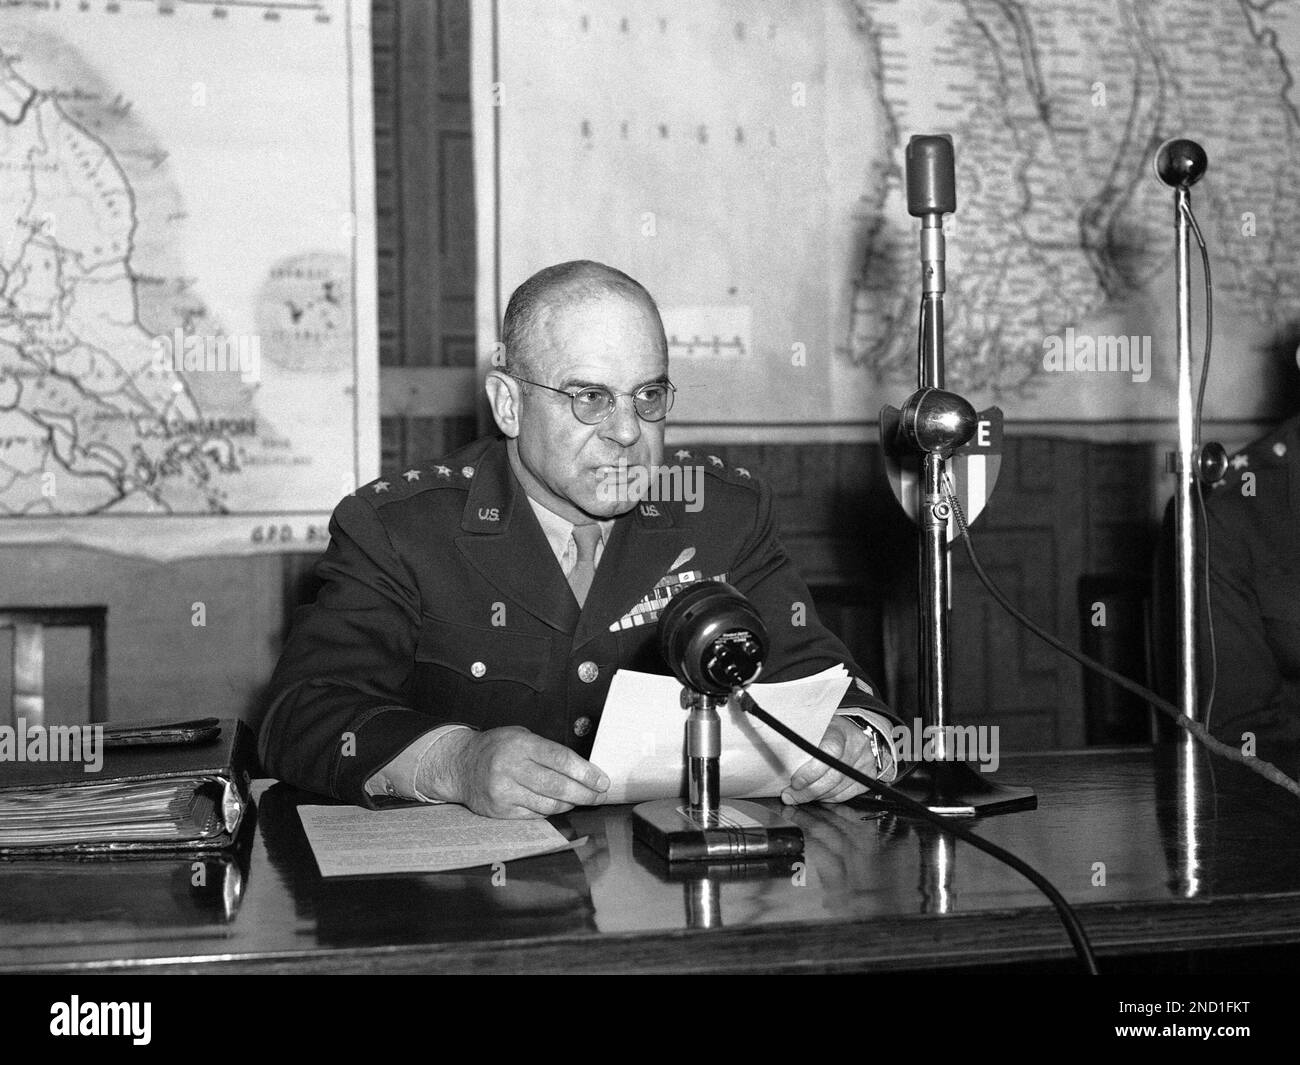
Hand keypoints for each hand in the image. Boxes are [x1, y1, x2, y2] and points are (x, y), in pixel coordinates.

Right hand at [421, 726, 609, 818]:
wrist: (460, 765)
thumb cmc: (498, 748)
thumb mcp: (521, 737)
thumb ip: (548, 751)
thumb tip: (585, 770)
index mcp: (520, 745)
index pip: (561, 760)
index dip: (586, 773)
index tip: (602, 781)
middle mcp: (510, 768)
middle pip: (558, 786)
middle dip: (585, 794)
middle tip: (600, 796)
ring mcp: (503, 792)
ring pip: (549, 805)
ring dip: (570, 804)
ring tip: (580, 799)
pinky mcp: (500, 811)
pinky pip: (535, 814)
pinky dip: (550, 810)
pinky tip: (556, 804)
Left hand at [781, 716, 875, 805]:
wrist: (852, 731)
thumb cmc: (827, 731)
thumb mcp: (814, 728)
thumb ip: (800, 744)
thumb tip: (777, 766)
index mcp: (840, 730)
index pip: (829, 751)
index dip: (811, 771)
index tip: (795, 781)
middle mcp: (856, 745)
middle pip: (834, 775)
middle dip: (809, 790)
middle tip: (791, 796)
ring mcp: (865, 762)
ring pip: (838, 789)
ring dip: (816, 797)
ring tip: (799, 797)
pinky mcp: (868, 776)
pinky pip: (846, 795)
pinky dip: (829, 798)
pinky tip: (818, 795)